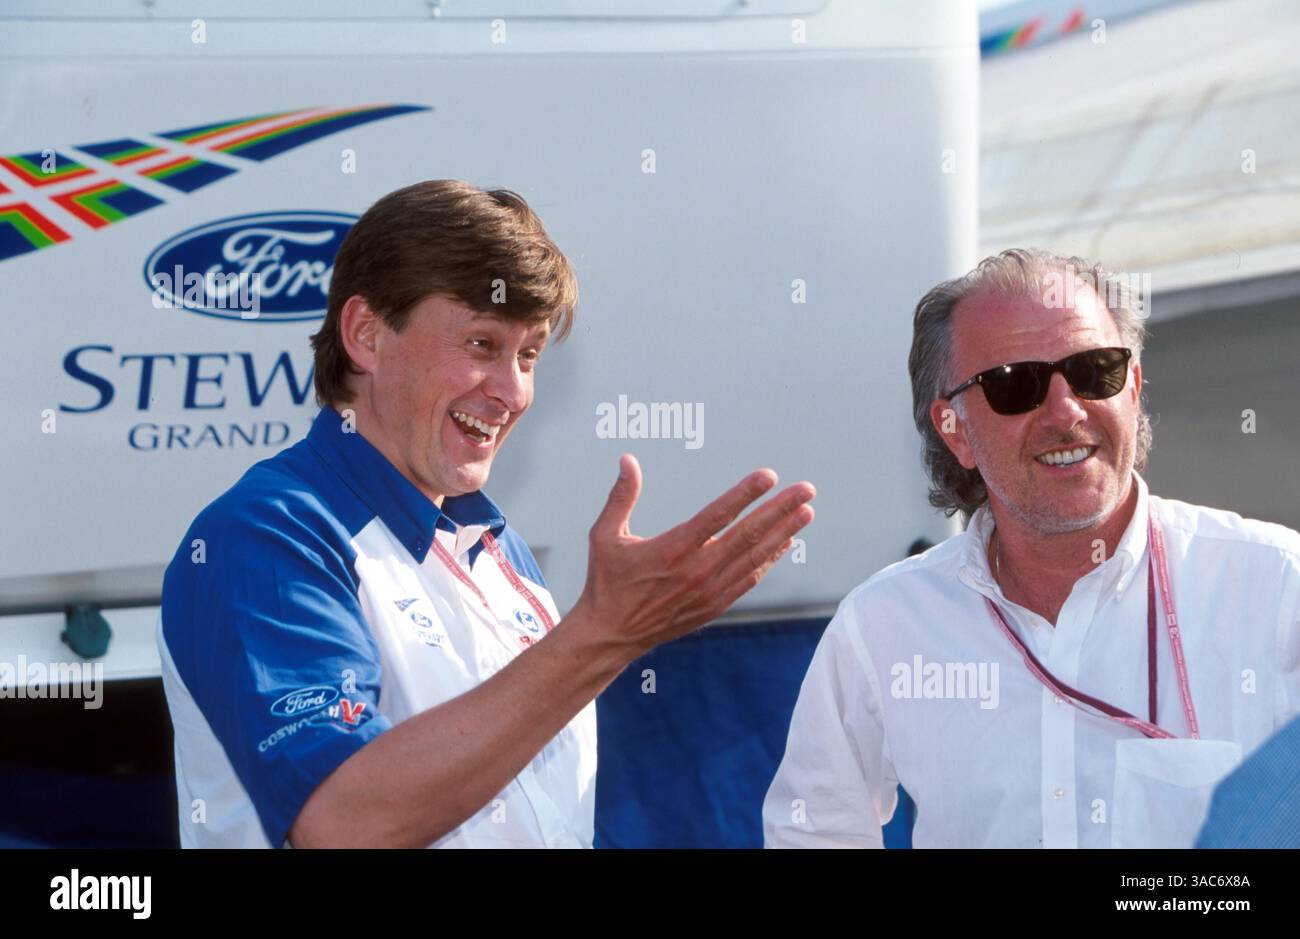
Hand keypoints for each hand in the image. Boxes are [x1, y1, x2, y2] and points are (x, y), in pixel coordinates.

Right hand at [571, 454, 814, 658]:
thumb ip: (621, 497)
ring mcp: (709, 591)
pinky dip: (770, 560)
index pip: (717, 515)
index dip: (745, 494)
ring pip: (755, 557)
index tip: (769, 476)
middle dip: (781, 510)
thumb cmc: (607, 582)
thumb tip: (627, 459)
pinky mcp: (714, 606)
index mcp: (672, 550)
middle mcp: (696, 571)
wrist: (611, 635)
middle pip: (748, 535)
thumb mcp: (604, 536)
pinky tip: (786, 543)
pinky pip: (749, 579)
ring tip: (806, 512)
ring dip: (784, 533)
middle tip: (806, 489)